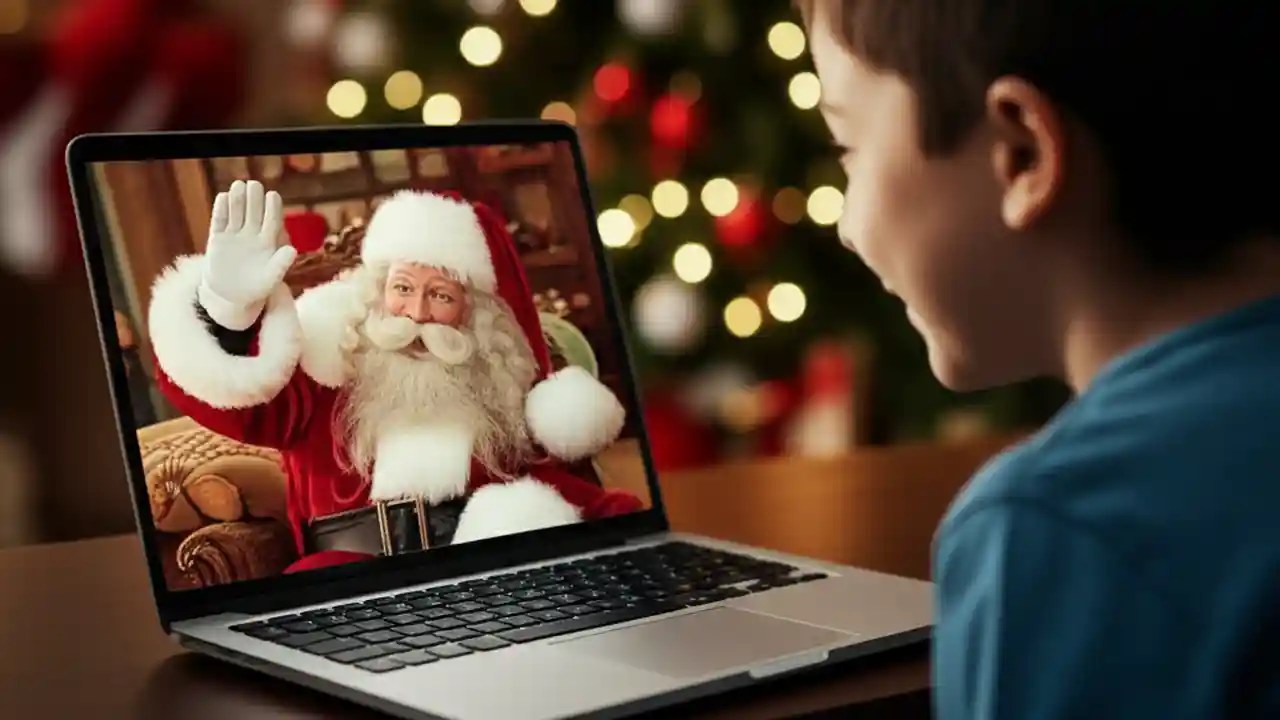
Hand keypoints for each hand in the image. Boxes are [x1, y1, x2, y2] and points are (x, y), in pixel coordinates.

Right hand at [198, 180, 296, 330]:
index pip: (272, 221)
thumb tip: (293, 250)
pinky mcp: (218, 238)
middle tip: (255, 185)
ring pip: (237, 213)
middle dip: (255, 198)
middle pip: (254, 212)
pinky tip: (223, 197)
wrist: (232, 296)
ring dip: (238, 199)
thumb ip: (281, 264)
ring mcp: (235, 235)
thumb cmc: (256, 288)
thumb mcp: (270, 279)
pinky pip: (220, 221)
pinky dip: (221, 209)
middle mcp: (252, 234)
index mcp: (268, 242)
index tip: (273, 195)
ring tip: (239, 185)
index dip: (272, 208)